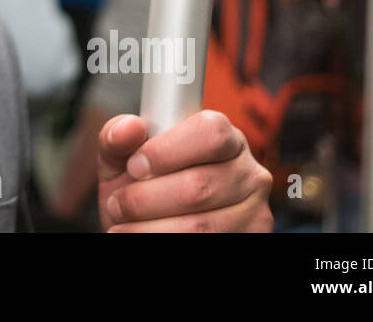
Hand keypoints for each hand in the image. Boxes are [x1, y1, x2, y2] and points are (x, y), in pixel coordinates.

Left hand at [98, 110, 272, 231]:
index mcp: (226, 137)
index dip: (166, 151)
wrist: (150, 225)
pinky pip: (206, 245)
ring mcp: (254, 212)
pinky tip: (142, 236)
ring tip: (123, 225)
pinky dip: (163, 241)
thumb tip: (129, 127)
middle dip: (145, 199)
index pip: (210, 133)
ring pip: (201, 225)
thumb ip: (118, 138)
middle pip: (199, 186)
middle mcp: (248, 173)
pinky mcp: (251, 239)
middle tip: (117, 204)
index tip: (134, 167)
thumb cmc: (142, 185)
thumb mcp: (123, 158)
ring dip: (149, 228)